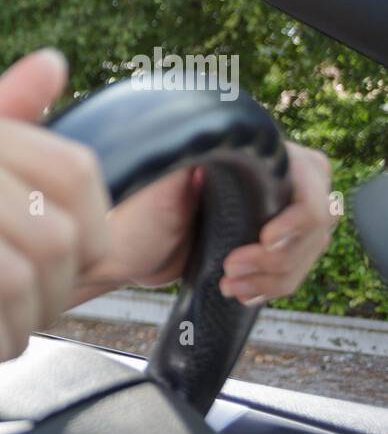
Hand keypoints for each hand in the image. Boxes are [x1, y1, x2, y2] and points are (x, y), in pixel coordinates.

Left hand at [78, 139, 335, 304]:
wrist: (117, 256)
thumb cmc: (128, 217)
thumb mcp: (155, 187)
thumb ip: (187, 164)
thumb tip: (214, 143)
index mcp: (247, 158)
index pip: (309, 176)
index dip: (298, 212)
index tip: (266, 239)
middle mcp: (264, 182)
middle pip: (315, 219)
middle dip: (282, 254)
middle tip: (233, 268)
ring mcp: (265, 216)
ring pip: (307, 249)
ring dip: (275, 275)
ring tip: (230, 283)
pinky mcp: (257, 247)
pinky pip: (291, 269)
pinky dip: (271, 285)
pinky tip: (241, 290)